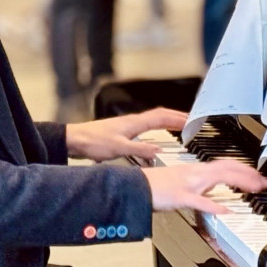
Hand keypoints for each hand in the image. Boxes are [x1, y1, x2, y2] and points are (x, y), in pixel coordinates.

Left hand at [65, 107, 186, 160]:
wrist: (74, 140)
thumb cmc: (93, 142)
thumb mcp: (119, 148)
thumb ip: (140, 150)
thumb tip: (159, 151)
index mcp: (135, 123)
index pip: (162, 117)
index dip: (179, 118)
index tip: (193, 121)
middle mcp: (133, 122)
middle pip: (160, 115)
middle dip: (177, 117)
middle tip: (192, 122)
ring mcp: (128, 126)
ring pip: (153, 120)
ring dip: (168, 122)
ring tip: (179, 128)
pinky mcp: (122, 133)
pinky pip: (145, 128)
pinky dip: (156, 131)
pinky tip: (156, 140)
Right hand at [145, 158, 266, 215]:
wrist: (135, 187)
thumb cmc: (154, 186)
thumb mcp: (181, 181)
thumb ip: (198, 186)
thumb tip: (213, 191)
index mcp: (195, 170)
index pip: (225, 164)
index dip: (244, 168)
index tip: (257, 175)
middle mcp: (195, 173)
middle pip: (227, 167)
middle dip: (248, 173)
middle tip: (264, 182)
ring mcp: (188, 184)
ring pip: (219, 177)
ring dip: (239, 182)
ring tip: (254, 188)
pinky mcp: (180, 196)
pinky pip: (199, 200)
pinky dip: (214, 204)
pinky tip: (226, 210)